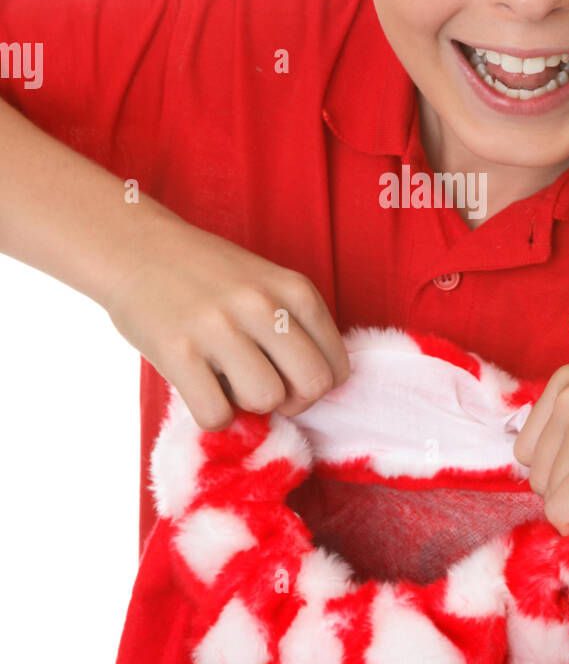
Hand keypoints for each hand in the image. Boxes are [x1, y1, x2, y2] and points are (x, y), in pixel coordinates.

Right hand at [102, 212, 349, 429]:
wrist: (136, 247)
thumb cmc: (207, 275)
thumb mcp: (266, 284)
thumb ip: (294, 326)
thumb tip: (314, 390)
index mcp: (294, 290)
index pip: (336, 367)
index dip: (316, 387)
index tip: (289, 380)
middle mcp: (262, 304)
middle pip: (312, 386)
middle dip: (291, 403)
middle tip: (261, 389)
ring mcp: (219, 327)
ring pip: (266, 400)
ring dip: (247, 405)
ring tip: (225, 381)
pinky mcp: (177, 351)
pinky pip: (216, 415)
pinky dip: (212, 416)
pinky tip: (200, 389)